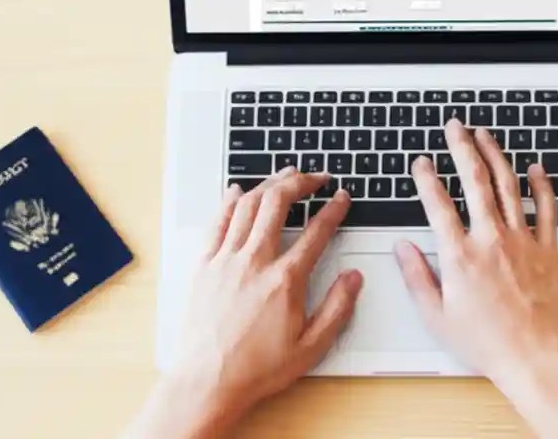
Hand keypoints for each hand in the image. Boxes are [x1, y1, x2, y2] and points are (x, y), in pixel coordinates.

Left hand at [127, 167, 361, 438]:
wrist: (207, 382)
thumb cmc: (255, 368)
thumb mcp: (311, 346)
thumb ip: (337, 308)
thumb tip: (353, 278)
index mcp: (285, 280)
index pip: (316, 231)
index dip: (333, 209)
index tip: (341, 198)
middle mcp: (254, 262)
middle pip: (278, 203)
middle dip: (300, 182)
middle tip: (315, 177)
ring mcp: (225, 260)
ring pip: (248, 205)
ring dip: (269, 183)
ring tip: (284, 175)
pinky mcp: (204, 266)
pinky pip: (217, 222)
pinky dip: (229, 201)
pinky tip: (237, 191)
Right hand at [395, 119, 557, 438]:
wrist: (535, 357)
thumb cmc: (487, 343)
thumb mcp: (438, 316)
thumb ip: (417, 277)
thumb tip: (402, 248)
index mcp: (461, 257)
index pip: (438, 204)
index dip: (427, 178)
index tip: (421, 163)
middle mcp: (491, 241)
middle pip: (475, 182)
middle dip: (462, 148)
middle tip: (455, 128)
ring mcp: (522, 242)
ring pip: (509, 186)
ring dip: (496, 155)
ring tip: (486, 135)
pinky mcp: (548, 250)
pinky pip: (547, 209)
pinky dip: (542, 185)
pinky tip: (535, 169)